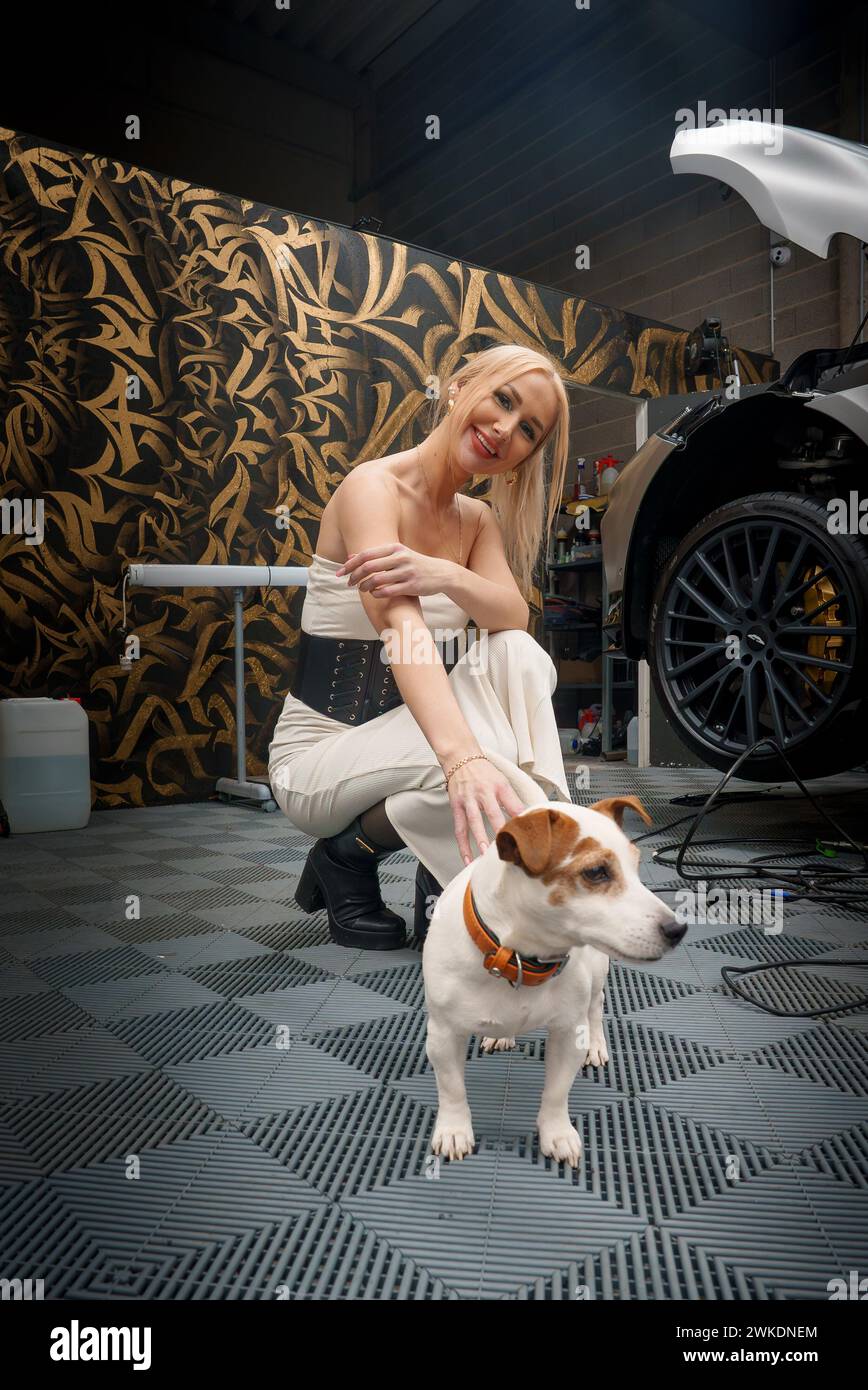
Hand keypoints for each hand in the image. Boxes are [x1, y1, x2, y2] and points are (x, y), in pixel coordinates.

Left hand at [335, 544, 450, 597]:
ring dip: (365, 587)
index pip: (366, 555)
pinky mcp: (412, 586)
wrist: (441, 573)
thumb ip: (375, 556)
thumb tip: (351, 557)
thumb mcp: (398, 555)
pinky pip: (388, 591)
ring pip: (377, 580)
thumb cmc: (415, 564)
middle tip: (348, 583)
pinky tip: (374, 595)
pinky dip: (377, 594)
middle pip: (369, 567)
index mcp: (395, 548)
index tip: (340, 573)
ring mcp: (407, 572)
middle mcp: (400, 558)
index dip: (350, 564)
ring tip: (362, 590)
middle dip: (354, 576)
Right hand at [445, 755, 527, 865]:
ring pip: (474, 821)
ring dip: (480, 839)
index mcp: (499, 786)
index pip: (513, 804)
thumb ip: (513, 802)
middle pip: (493, 813)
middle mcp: (483, 792)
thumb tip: (525, 821)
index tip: (528, 836)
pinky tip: (467, 859)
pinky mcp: (456, 806)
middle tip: (508, 848)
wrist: (461, 758)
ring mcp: (468, 799)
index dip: (521, 820)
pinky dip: (462, 845)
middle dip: (501, 831)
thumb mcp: (503, 782)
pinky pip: (459, 828)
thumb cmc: (484, 773)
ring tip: (486, 855)